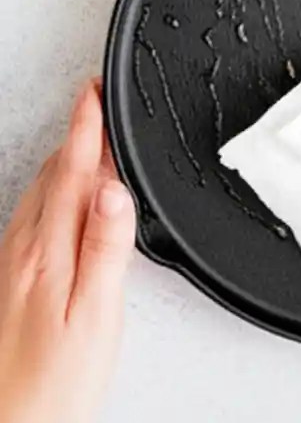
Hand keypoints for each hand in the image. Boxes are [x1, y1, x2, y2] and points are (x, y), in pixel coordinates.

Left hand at [0, 80, 137, 422]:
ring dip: (66, 161)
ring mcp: (13, 267)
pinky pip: (33, 219)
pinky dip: (55, 193)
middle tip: (95, 101)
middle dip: (77, 135)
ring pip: (41, 195)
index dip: (86, 128)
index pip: (73, 174)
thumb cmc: (59, 381)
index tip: (94, 91)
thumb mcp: (95, 313)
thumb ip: (106, 248)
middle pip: (54, 177)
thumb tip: (117, 189)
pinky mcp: (11, 283)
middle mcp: (24, 253)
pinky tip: (65, 200)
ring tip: (86, 138)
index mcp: (49, 253)